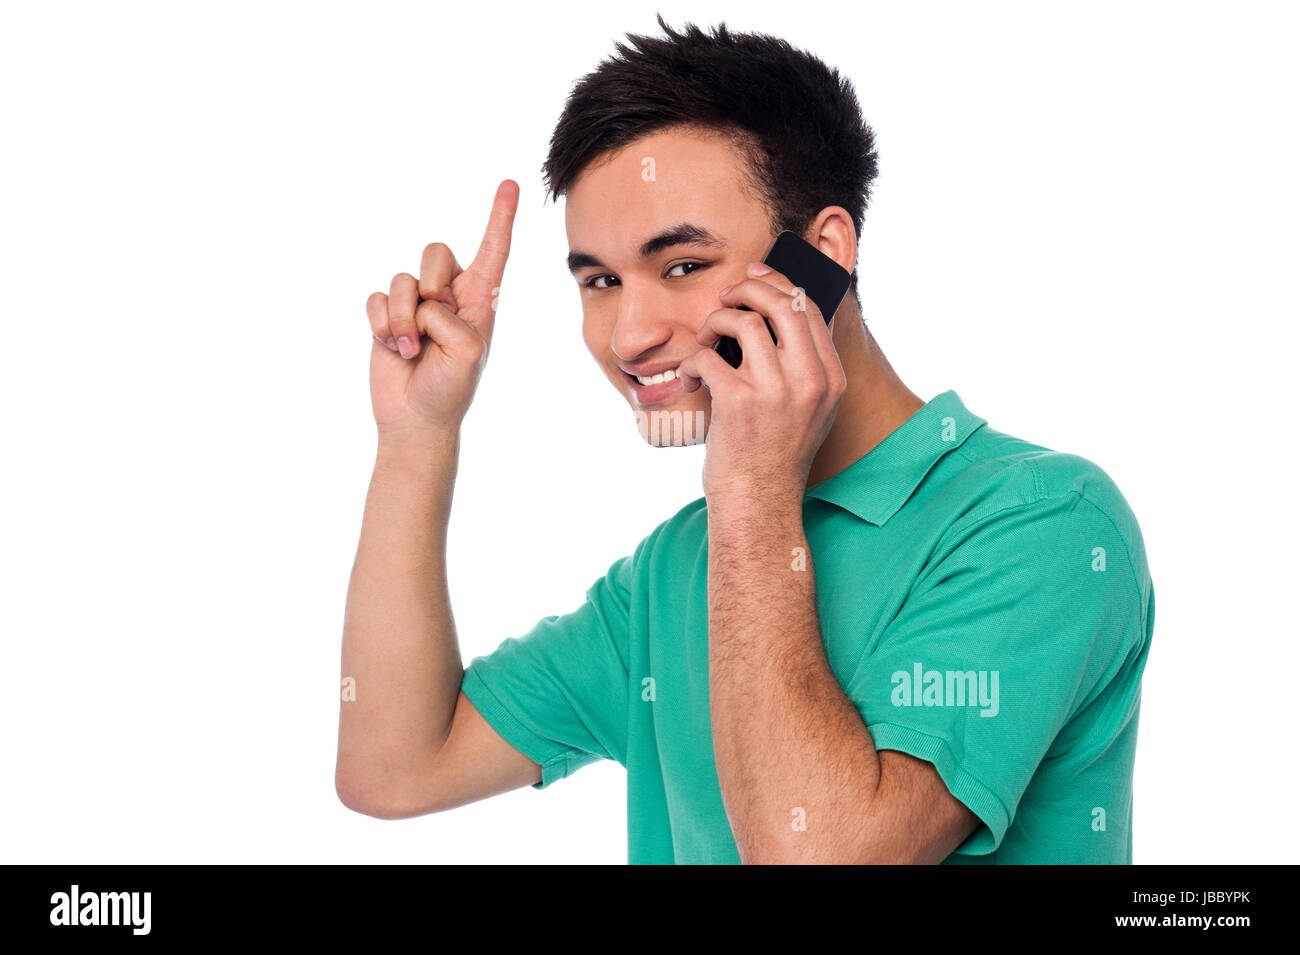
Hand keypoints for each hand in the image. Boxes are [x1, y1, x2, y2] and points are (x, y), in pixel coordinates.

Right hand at [365, 179, 518, 440]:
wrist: (416, 419)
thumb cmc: (451, 389)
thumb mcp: (469, 352)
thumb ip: (451, 317)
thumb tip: (421, 303)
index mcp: (481, 299)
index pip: (492, 251)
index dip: (501, 217)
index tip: (511, 183)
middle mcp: (449, 294)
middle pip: (435, 253)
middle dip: (432, 287)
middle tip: (436, 324)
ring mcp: (415, 303)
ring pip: (402, 280)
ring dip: (404, 319)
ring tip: (414, 350)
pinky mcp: (385, 314)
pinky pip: (376, 297)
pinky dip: (382, 325)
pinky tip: (394, 349)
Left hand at [676, 262, 846, 499]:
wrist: (759, 502)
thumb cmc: (775, 454)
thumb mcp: (809, 409)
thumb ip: (803, 365)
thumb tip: (778, 309)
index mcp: (831, 378)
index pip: (809, 308)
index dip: (778, 283)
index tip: (754, 277)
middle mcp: (810, 381)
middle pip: (781, 303)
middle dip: (747, 288)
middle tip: (725, 298)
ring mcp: (776, 392)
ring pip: (743, 321)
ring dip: (714, 322)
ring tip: (705, 341)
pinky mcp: (739, 403)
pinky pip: (708, 354)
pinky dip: (692, 360)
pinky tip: (691, 377)